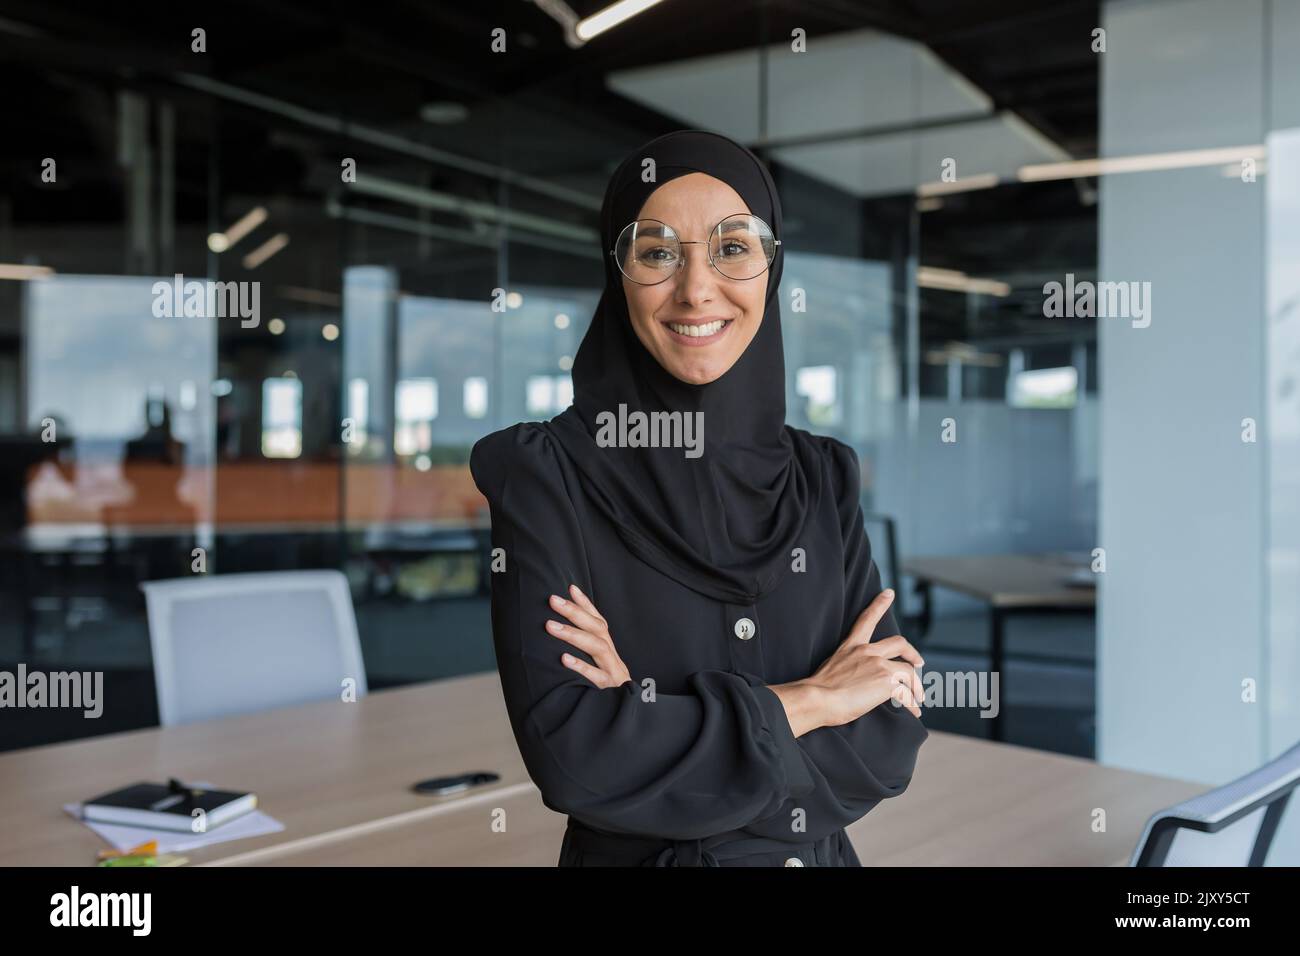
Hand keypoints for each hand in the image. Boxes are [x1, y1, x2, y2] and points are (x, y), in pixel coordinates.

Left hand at [546, 584, 630, 688]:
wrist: (629, 724)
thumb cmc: (607, 696)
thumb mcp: (599, 672)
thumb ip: (586, 657)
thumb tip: (558, 641)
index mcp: (609, 653)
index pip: (599, 622)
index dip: (586, 604)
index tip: (570, 587)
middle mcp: (613, 659)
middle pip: (597, 629)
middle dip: (574, 611)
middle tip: (552, 599)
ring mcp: (613, 674)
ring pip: (597, 648)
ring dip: (573, 634)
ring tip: (550, 626)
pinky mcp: (610, 692)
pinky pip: (596, 678)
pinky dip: (580, 667)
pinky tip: (563, 659)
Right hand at [806, 589, 925, 726]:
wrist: (817, 698)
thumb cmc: (818, 689)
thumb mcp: (832, 667)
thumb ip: (847, 666)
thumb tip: (854, 679)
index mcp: (852, 646)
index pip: (867, 619)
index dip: (879, 604)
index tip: (889, 593)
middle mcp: (867, 651)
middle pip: (899, 643)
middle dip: (912, 652)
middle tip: (919, 663)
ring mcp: (879, 665)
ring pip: (908, 671)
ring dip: (916, 686)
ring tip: (918, 698)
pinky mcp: (886, 682)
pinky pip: (907, 694)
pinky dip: (912, 704)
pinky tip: (914, 713)